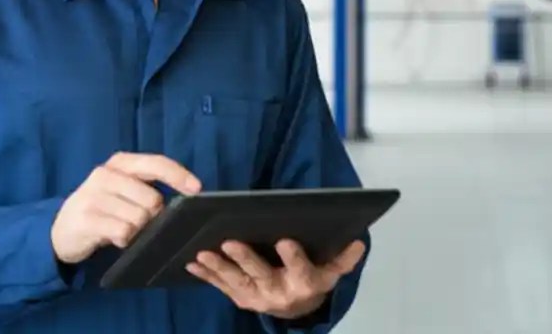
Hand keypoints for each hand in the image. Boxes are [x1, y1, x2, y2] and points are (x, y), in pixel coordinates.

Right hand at [50, 152, 201, 264]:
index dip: (179, 175)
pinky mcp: (86, 219)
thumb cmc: (103, 208)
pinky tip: (114, 238)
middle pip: (152, 199)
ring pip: (139, 218)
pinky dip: (124, 240)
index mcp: (120, 163)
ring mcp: (93, 196)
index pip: (156, 163)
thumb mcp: (123, 190)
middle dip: (153, 215)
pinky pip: (123, 232)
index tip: (197, 189)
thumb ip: (147, 188)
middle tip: (139, 221)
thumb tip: (185, 197)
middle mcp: (106, 174)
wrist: (60, 230)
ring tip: (123, 228)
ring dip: (137, 230)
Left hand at [187, 239, 365, 319]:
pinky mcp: (240, 298)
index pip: (300, 268)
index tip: (285, 240)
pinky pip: (221, 287)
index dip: (293, 256)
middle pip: (261, 274)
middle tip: (231, 242)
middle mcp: (279, 292)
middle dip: (245, 259)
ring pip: (236, 282)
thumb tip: (358, 242)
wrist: (297, 310)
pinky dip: (206, 275)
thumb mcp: (332, 272)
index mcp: (304, 282)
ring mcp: (257, 297)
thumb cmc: (313, 280)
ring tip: (204, 253)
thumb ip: (344, 259)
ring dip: (219, 268)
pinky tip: (192, 263)